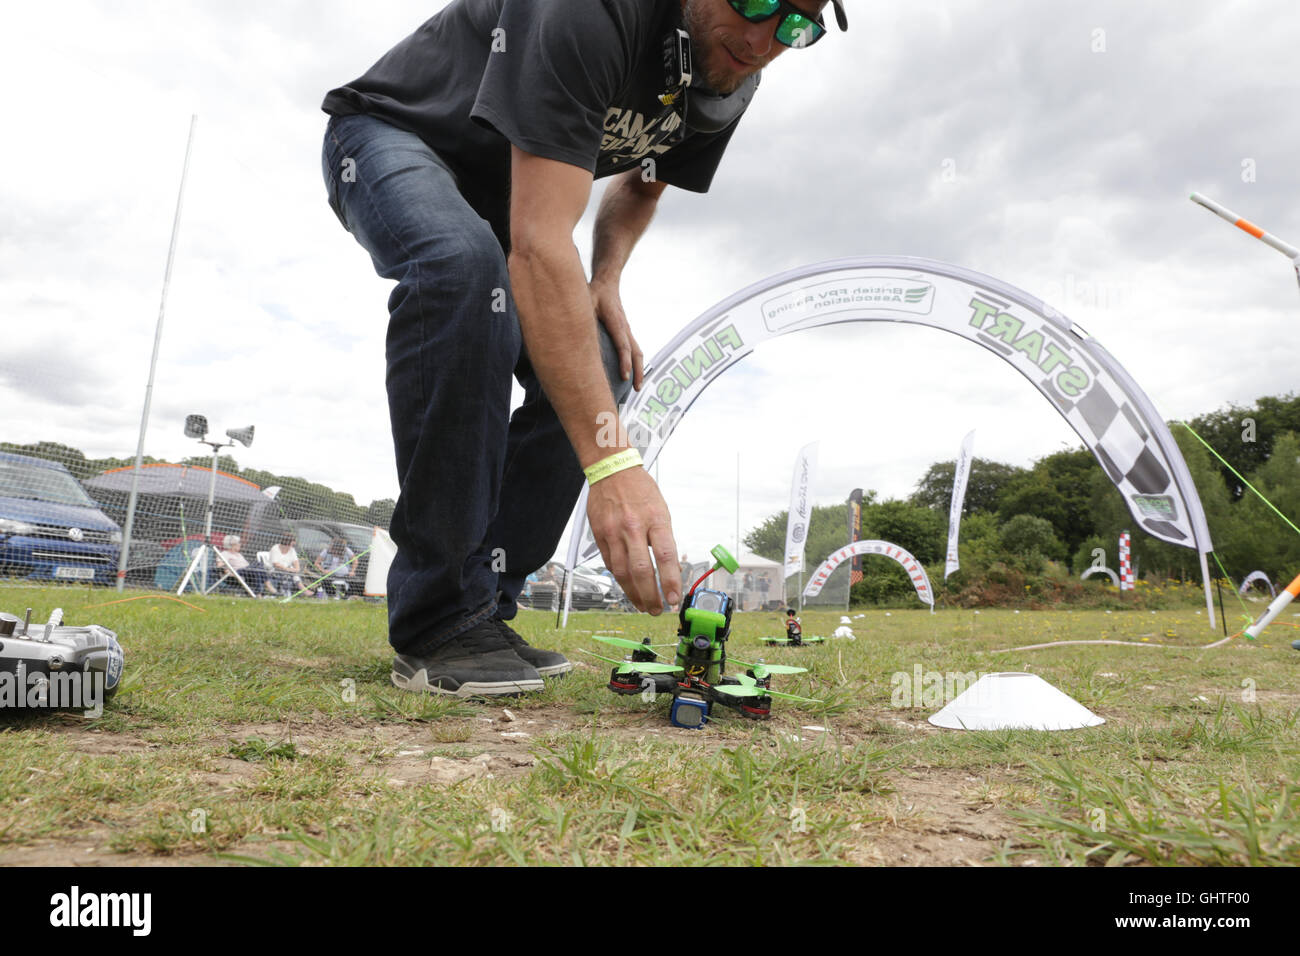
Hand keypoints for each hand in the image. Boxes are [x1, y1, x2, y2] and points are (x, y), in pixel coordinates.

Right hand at [586, 467, 679, 613]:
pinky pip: (610, 564)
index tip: (674, 598)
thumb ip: (664, 539)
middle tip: (657, 609)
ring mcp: (614, 532)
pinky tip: (627, 588)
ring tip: (643, 605)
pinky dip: (620, 579)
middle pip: (642, 570)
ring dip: (634, 594)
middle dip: (651, 595)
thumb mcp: (661, 510)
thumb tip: (671, 569)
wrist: (611, 471)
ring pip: (623, 572)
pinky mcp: (600, 536)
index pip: (666, 556)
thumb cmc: (640, 489)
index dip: (670, 581)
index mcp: (655, 519)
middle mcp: (633, 527)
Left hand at [589, 277, 643, 391]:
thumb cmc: (595, 293)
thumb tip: (566, 330)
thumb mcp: (586, 301)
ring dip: (639, 370)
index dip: (624, 362)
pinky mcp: (626, 331)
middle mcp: (625, 328)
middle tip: (636, 389)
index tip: (625, 377)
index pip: (623, 345)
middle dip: (638, 371)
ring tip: (636, 388)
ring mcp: (627, 330)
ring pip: (637, 352)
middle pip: (636, 353)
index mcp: (616, 322)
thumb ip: (581, 314)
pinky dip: (635, 363)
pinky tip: (630, 374)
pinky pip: (634, 349)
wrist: (607, 282)